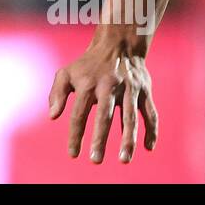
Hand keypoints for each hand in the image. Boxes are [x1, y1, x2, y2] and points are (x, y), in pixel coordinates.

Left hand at [48, 38, 157, 163]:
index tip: (73, 154)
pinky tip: (148, 148)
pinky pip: (150, 113)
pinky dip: (151, 130)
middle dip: (100, 138)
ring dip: (128, 139)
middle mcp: (109, 85)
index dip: (75, 135)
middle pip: (104, 115)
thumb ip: (56, 93)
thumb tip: (52, 116)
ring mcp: (129, 88)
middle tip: (95, 160)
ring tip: (124, 160)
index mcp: (87, 83)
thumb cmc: (87, 65)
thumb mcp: (67, 73)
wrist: (118, 44)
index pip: (79, 113)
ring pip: (130, 117)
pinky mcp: (145, 91)